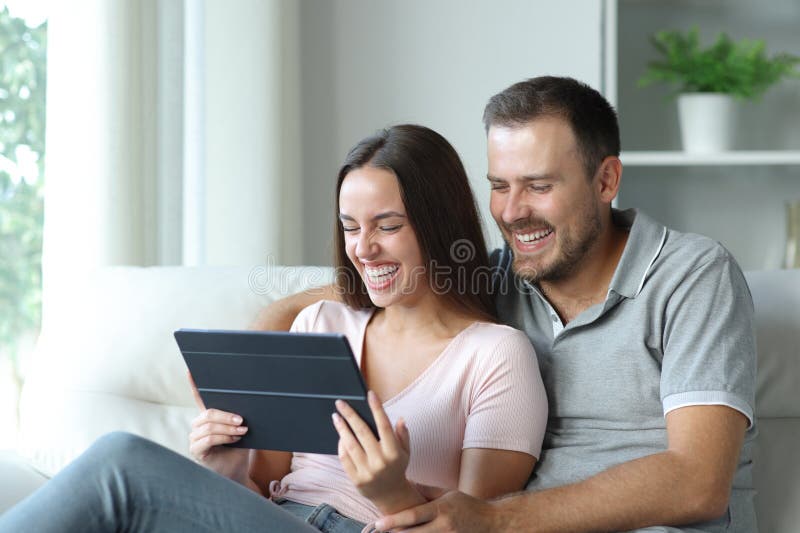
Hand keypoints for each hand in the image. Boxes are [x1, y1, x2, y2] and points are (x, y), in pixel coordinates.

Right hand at [187, 372, 250, 482]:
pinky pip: (207, 439)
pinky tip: (235, 439)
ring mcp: (195, 437)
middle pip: (208, 412)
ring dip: (228, 427)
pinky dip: (223, 437)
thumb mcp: (241, 429)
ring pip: (209, 425)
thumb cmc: (239, 449)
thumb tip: (252, 402)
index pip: (199, 397)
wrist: (237, 470)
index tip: (190, 370)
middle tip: (242, 420)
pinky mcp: (196, 450)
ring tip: (242, 431)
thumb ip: (239, 417)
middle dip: (227, 415)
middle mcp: (199, 425)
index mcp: (209, 416)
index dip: (194, 384)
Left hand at [332, 390, 424, 513]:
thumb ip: (403, 435)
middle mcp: (380, 461)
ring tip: (336, 416)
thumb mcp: (406, 451)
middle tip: (341, 403)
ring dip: (342, 428)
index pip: (384, 425)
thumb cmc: (397, 468)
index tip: (370, 394)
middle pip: (362, 432)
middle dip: (350, 415)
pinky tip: (339, 436)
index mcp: (394, 452)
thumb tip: (399, 419)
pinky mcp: (356, 479)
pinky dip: (341, 446)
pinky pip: (345, 458)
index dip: (377, 408)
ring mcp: (367, 471)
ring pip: (350, 444)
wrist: (390, 496)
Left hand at [374, 486, 500, 532]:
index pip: (413, 516)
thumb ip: (426, 491)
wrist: (491, 523)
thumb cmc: (468, 506)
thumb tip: (408, 484)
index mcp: (441, 509)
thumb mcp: (448, 493)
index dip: (394, 520)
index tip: (378, 523)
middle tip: (378, 532)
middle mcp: (443, 526)